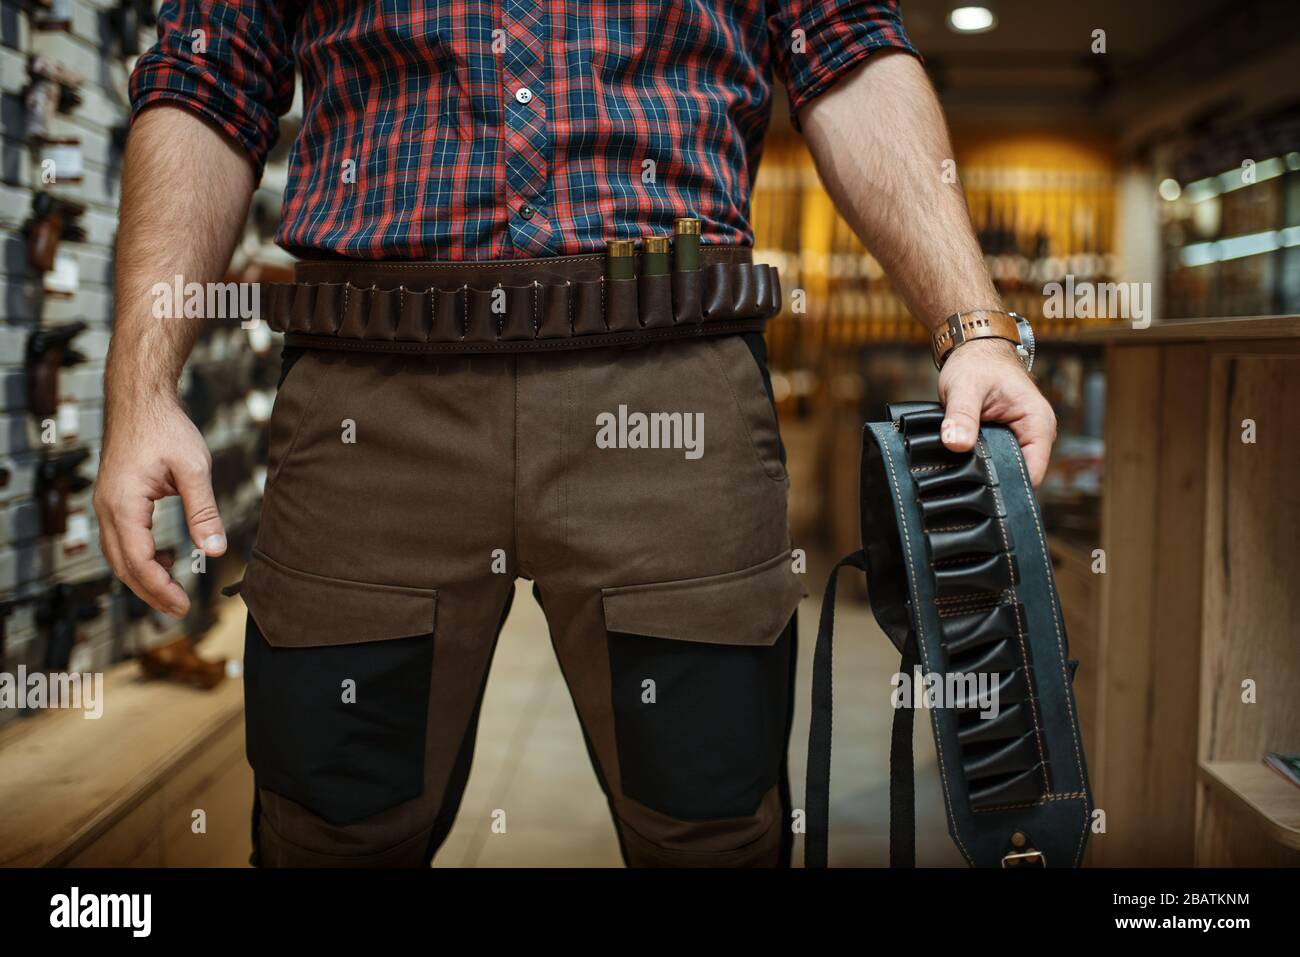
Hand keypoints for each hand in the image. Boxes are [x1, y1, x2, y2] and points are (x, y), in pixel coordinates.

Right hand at [94, 394, 225, 617]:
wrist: (141, 400)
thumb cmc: (166, 428)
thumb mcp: (194, 469)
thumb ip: (204, 512)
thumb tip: (216, 550)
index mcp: (124, 504)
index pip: (138, 561)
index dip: (160, 588)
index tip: (183, 605)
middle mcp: (107, 508)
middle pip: (123, 565)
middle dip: (150, 591)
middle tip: (179, 610)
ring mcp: (107, 504)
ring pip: (119, 555)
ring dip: (144, 576)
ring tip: (173, 592)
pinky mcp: (114, 500)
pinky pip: (122, 539)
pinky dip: (141, 557)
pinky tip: (166, 559)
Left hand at [937, 338, 1056, 485]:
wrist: (974, 350)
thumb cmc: (976, 363)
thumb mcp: (964, 387)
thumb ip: (961, 416)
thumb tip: (955, 445)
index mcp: (1038, 423)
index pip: (1032, 473)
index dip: (1007, 484)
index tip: (979, 488)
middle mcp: (1035, 435)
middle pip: (1018, 476)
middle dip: (992, 480)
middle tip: (962, 480)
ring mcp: (1021, 439)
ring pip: (1004, 470)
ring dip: (984, 472)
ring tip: (960, 470)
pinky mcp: (1006, 441)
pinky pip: (994, 460)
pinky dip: (979, 462)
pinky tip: (961, 463)